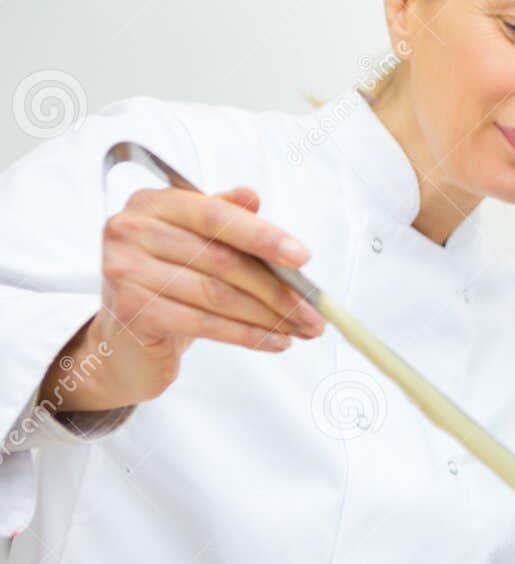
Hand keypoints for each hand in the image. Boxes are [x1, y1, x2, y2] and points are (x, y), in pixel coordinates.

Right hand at [60, 186, 323, 413]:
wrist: (125, 343)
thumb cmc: (167, 288)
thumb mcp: (195, 248)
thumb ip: (224, 221)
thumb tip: (252, 197)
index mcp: (152, 203)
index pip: (216, 215)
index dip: (262, 236)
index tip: (302, 258)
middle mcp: (131, 230)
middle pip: (223, 260)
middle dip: (278, 289)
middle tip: (316, 311)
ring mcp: (125, 271)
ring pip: (218, 295)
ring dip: (270, 316)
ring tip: (303, 329)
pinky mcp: (132, 311)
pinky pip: (206, 324)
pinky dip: (249, 335)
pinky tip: (276, 342)